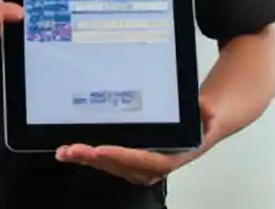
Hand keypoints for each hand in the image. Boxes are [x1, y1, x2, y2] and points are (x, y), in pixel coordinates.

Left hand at [56, 95, 220, 185]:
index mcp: (169, 157)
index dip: (121, 156)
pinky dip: (85, 157)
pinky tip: (68, 152)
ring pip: (108, 165)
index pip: (143, 160)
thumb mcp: (208, 115)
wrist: (200, 129)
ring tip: (66, 151)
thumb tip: (206, 107)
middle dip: (95, 158)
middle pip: (119, 164)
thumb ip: (206, 111)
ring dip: (86, 159)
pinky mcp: (126, 160)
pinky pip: (104, 161)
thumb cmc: (199, 124)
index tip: (101, 149)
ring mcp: (136, 166)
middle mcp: (150, 166)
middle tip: (75, 149)